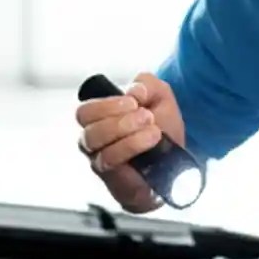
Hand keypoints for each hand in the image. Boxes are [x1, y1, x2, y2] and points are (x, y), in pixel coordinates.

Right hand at [74, 72, 186, 212]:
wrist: (174, 165)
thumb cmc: (162, 130)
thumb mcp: (161, 98)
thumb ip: (148, 84)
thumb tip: (134, 90)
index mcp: (100, 116)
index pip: (86, 107)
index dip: (108, 102)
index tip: (135, 102)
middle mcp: (92, 136)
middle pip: (84, 117)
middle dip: (115, 112)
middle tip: (146, 115)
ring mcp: (97, 156)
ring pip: (93, 138)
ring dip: (124, 129)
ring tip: (153, 129)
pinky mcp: (108, 173)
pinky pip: (108, 158)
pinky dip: (130, 145)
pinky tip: (151, 140)